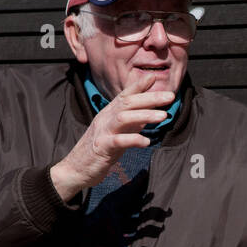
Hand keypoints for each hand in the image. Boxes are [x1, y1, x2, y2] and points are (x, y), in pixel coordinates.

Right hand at [49, 71, 175, 200]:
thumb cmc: (99, 149)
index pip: (125, 95)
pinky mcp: (102, 148)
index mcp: (109, 113)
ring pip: (123, 117)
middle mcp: (105, 118)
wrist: (76, 168)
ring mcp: (103, 132)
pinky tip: (146, 141)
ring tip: (163, 116)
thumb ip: (132, 122)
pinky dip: (133, 139)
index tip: (154, 77)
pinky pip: (118, 141)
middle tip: (170, 96)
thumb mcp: (117, 131)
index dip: (139, 85)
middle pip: (128, 103)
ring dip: (144, 115)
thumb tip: (149, 112)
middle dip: (150, 98)